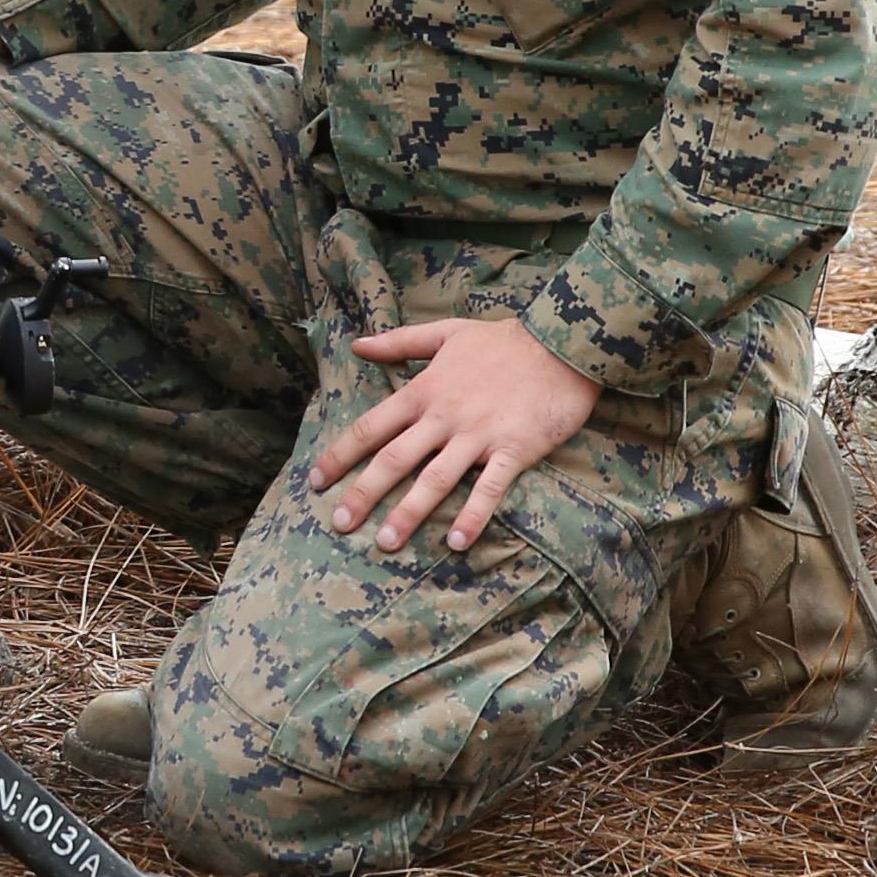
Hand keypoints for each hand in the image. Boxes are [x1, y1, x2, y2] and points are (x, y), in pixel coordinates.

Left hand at [309, 317, 600, 554]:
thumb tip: (357, 344)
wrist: (560, 345)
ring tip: (386, 543)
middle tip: (339, 523)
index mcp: (423, 391)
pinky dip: (473, 516)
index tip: (316, 480)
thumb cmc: (502, 341)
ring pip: (435, 479)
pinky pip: (489, 489)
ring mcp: (478, 435)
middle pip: (394, 458)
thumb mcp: (445, 332)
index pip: (371, 426)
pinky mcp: (514, 450)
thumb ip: (399, 342)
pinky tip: (456, 543)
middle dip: (363, 492)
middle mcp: (443, 416)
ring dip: (409, 512)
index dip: (341, 454)